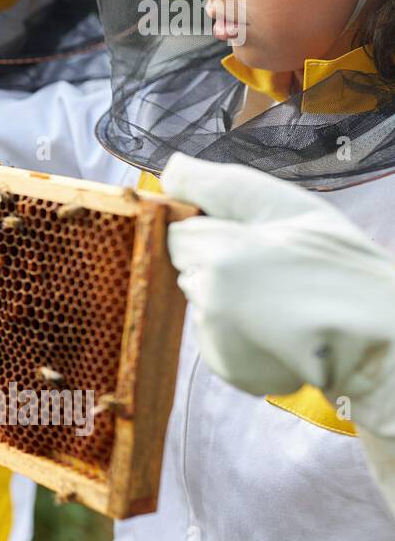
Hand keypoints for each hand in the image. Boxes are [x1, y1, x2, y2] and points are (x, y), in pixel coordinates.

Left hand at [161, 153, 394, 415]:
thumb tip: (167, 173)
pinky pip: (216, 340)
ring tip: (281, 305)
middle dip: (217, 268)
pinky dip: (239, 337)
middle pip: (187, 270)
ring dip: (228, 304)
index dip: (213, 232)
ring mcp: (217, 339)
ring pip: (201, 306)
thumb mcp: (287, 208)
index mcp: (222, 253)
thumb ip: (218, 187)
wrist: (379, 337)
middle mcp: (211, 299)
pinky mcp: (227, 367)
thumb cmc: (341, 265)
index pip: (179, 233)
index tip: (249, 240)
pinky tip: (278, 333)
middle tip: (272, 273)